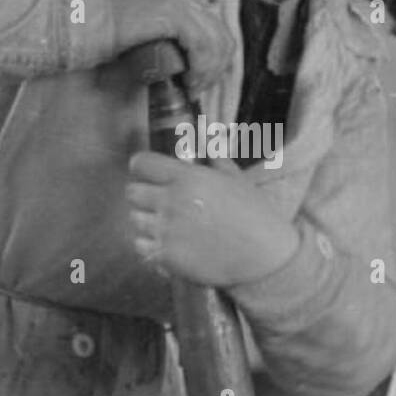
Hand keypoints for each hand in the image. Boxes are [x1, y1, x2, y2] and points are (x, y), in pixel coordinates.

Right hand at [110, 0, 234, 94]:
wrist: (93, 26)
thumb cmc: (119, 39)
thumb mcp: (160, 45)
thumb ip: (180, 52)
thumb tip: (198, 78)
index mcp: (191, 5)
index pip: (222, 37)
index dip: (218, 65)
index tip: (199, 85)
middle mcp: (191, 2)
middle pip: (225, 41)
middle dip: (216, 71)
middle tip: (195, 90)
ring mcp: (184, 5)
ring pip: (218, 44)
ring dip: (208, 73)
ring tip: (190, 88)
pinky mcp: (175, 14)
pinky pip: (203, 45)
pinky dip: (200, 67)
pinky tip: (187, 80)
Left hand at [126, 152, 300, 286]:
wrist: (264, 258)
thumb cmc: (255, 215)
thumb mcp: (237, 179)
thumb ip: (215, 157)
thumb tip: (206, 137)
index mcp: (187, 178)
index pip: (141, 163)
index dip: (142, 167)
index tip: (147, 173)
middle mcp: (171, 202)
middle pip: (132, 193)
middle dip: (144, 195)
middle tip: (160, 202)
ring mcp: (166, 231)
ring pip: (135, 220)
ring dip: (147, 221)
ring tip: (168, 225)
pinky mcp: (165, 257)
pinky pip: (141, 246)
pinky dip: (150, 245)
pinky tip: (169, 244)